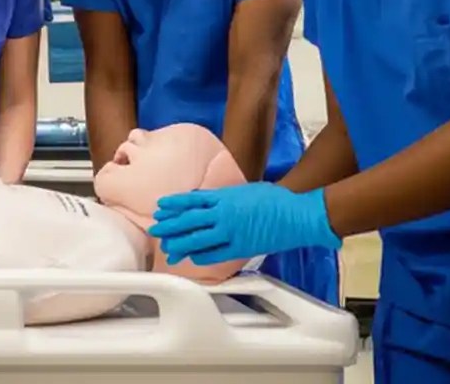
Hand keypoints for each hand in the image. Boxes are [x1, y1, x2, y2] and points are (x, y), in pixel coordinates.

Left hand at [147, 183, 341, 265]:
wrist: (295, 215)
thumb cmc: (274, 200)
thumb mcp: (244, 190)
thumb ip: (224, 197)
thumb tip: (208, 201)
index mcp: (224, 198)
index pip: (191, 200)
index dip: (174, 204)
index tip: (161, 207)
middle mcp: (223, 215)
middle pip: (188, 221)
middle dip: (169, 226)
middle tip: (155, 230)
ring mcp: (230, 233)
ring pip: (197, 240)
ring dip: (180, 244)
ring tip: (168, 249)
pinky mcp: (240, 248)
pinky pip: (215, 254)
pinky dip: (201, 256)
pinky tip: (193, 258)